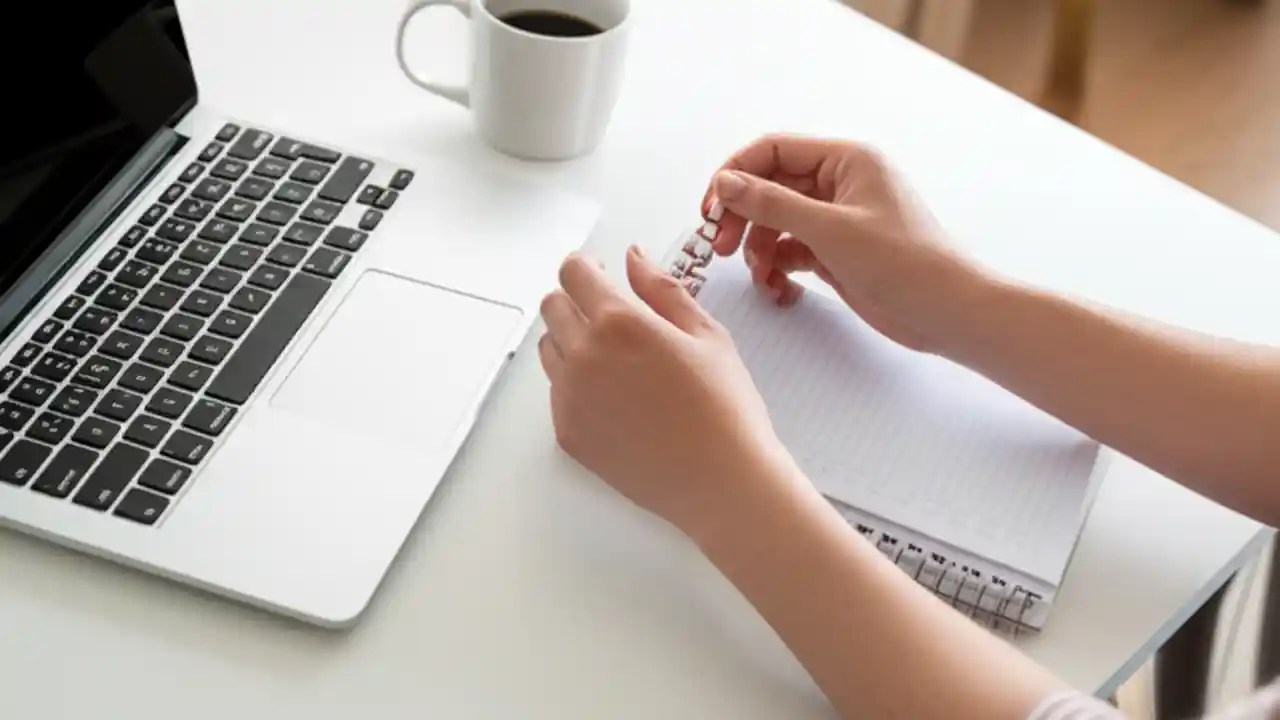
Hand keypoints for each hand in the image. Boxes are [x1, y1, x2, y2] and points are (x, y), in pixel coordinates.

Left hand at [538, 247, 798, 537]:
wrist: (720, 482)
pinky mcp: (567, 432)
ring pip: (549, 348)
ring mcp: (569, 397)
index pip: (573, 273)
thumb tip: (632, 257)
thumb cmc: (725, 406)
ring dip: (571, 340)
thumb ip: (663, 289)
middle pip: (552, 306)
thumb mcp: (706, 334)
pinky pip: (557, 392)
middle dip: (575, 300)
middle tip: (609, 316)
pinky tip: (616, 399)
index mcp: (619, 322)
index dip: (585, 268)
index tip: (600, 275)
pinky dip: (576, 384)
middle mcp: (583, 355)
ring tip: (615, 360)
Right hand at [703, 134, 990, 353]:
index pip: (773, 150)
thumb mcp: (831, 230)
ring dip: (758, 247)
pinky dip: (778, 267)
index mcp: (847, 160)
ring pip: (777, 222)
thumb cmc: (908, 264)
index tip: (712, 208)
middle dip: (743, 216)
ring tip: (759, 274)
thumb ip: (772, 204)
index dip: (736, 175)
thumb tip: (727, 183)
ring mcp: (839, 218)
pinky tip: (779, 288)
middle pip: (771, 186)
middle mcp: (841, 183)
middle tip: (722, 245)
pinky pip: (792, 250)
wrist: (947, 312)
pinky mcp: (838, 251)